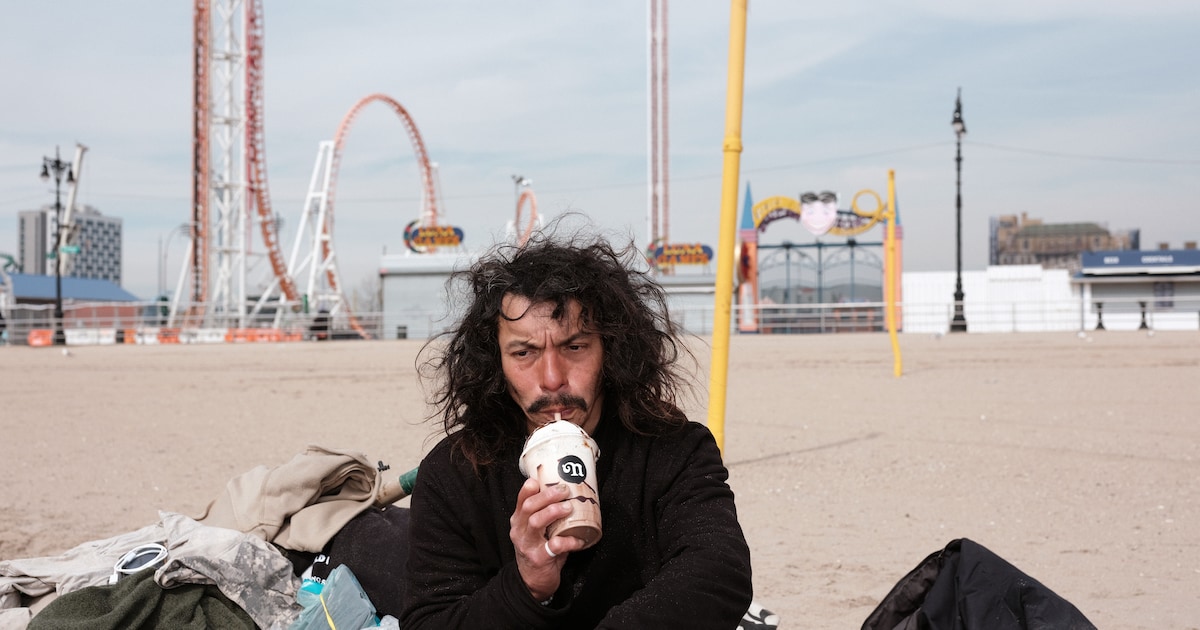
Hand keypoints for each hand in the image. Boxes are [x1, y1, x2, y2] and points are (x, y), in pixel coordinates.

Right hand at [510, 477, 586, 601]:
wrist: (532, 583)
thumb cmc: (538, 552)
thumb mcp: (536, 532)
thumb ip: (545, 515)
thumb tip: (569, 496)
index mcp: (518, 522)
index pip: (521, 499)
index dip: (530, 487)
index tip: (543, 479)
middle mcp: (519, 531)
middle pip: (528, 506)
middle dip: (547, 495)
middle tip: (564, 490)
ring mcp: (527, 545)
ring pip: (536, 522)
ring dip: (553, 512)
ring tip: (568, 508)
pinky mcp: (539, 558)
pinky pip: (554, 545)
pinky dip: (569, 541)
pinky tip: (579, 540)